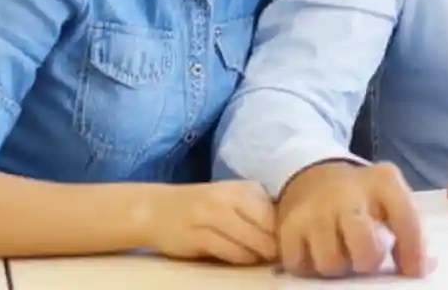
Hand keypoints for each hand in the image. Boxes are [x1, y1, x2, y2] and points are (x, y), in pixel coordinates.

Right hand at [141, 180, 276, 264]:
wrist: (156, 209)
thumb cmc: (203, 208)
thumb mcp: (233, 201)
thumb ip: (259, 213)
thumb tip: (291, 233)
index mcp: (245, 188)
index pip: (279, 212)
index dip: (286, 232)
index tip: (288, 242)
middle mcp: (231, 197)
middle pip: (268, 229)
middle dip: (275, 246)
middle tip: (276, 256)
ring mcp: (213, 215)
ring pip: (253, 242)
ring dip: (260, 255)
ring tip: (259, 258)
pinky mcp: (198, 235)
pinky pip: (232, 252)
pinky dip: (242, 259)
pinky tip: (241, 258)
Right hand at [275, 161, 427, 278]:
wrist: (316, 176)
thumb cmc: (363, 198)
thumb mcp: (390, 200)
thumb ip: (409, 230)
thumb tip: (425, 267)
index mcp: (383, 181)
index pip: (407, 221)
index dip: (415, 253)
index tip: (414, 272)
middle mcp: (347, 192)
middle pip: (367, 251)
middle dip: (368, 262)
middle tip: (365, 256)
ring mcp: (315, 208)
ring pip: (331, 264)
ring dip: (338, 266)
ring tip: (340, 250)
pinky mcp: (288, 225)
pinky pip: (301, 266)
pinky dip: (309, 266)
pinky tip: (316, 250)